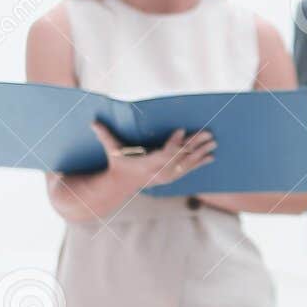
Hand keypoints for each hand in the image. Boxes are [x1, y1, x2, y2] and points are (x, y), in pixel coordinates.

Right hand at [88, 123, 215, 193]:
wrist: (122, 184)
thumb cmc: (118, 164)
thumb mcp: (111, 151)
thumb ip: (105, 135)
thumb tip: (93, 121)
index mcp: (146, 164)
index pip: (163, 153)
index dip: (173, 142)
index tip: (181, 130)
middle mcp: (159, 172)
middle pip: (180, 157)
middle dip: (195, 145)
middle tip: (208, 133)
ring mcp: (167, 176)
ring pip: (188, 163)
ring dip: (202, 152)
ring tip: (214, 142)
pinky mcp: (172, 177)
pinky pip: (189, 170)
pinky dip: (200, 163)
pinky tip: (212, 156)